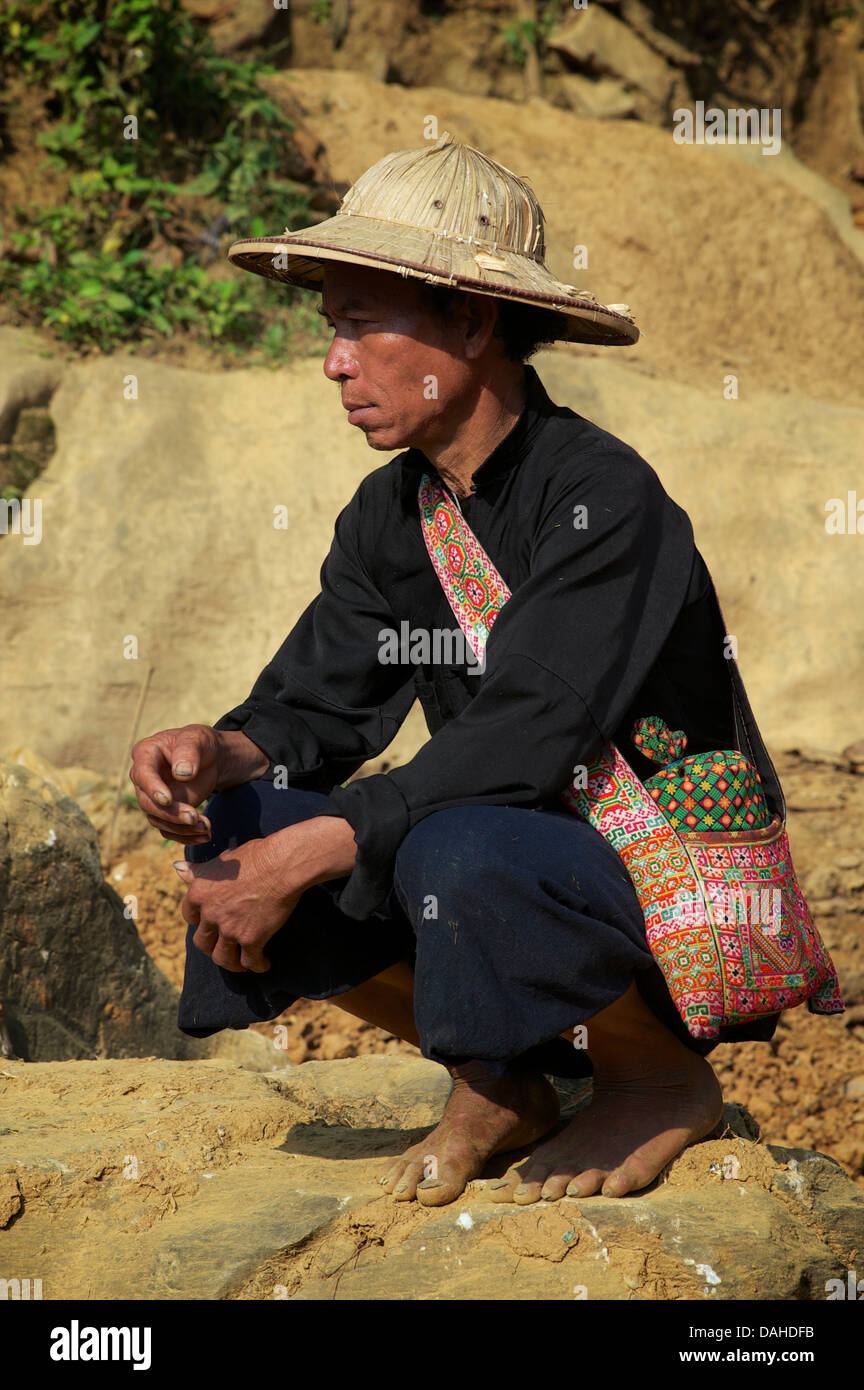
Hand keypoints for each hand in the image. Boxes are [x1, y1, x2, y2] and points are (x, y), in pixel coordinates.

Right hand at [129, 725, 267, 844]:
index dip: (153, 788)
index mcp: (145, 754)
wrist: (209, 759)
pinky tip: (204, 835)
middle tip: (194, 817)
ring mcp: (152, 798)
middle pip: (147, 803)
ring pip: (158, 820)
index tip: (168, 800)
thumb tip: (181, 774)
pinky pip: (169, 830)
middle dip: (170, 813)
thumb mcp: (197, 739)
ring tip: (206, 828)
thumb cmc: (199, 743)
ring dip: (181, 828)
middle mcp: (143, 779)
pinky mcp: (165, 812)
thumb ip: (189, 751)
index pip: (143, 774)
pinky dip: (186, 836)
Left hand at [173, 817, 358, 972]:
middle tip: (223, 945)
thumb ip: (199, 870)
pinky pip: (250, 962)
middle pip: (202, 943)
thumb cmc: (256, 855)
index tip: (209, 923)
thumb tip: (178, 867)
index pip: (189, 916)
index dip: (200, 921)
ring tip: (241, 962)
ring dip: (231, 963)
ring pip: (222, 958)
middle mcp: (210, 914)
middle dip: (211, 946)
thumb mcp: (222, 860)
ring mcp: (230, 929)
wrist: (281, 864)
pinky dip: (257, 965)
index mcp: (199, 893)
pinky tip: (264, 963)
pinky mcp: (251, 940)